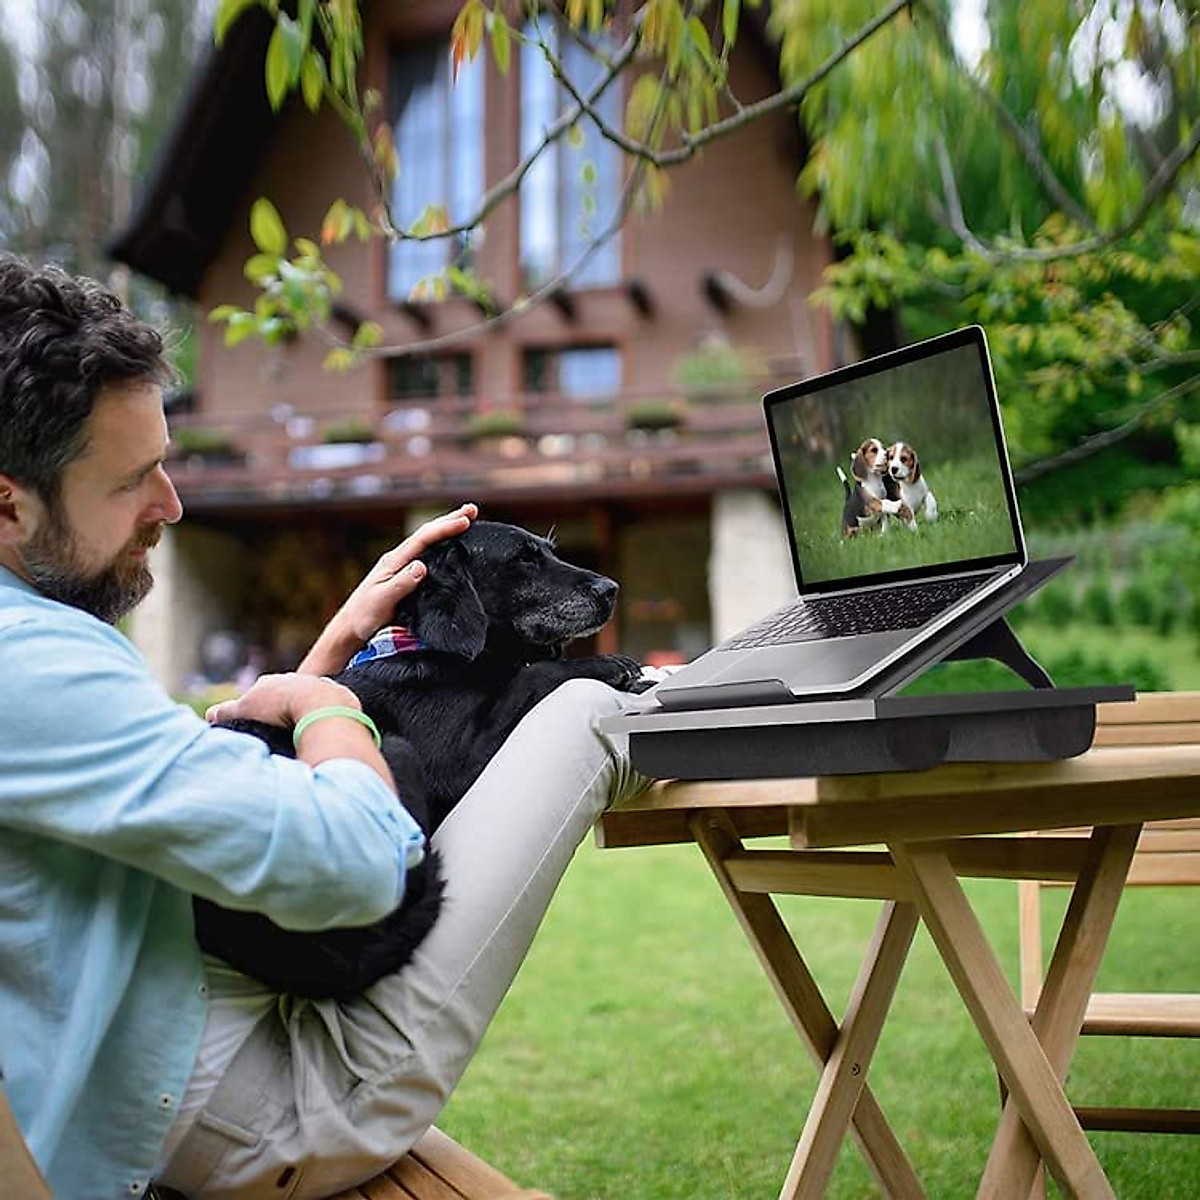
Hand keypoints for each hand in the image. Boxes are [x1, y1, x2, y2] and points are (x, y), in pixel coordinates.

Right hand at [205, 673, 358, 727]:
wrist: (321, 704)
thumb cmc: (280, 707)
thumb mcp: (247, 710)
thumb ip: (227, 711)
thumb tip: (209, 714)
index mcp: (269, 682)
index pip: (257, 695)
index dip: (255, 710)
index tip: (257, 723)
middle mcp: (292, 679)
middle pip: (281, 695)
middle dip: (280, 709)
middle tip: (279, 729)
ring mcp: (314, 685)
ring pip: (305, 699)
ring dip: (303, 711)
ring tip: (301, 730)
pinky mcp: (335, 695)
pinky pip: (326, 706)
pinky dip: (323, 715)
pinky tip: (322, 726)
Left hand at [299, 502, 477, 673]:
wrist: (350, 629)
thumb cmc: (363, 617)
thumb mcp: (381, 601)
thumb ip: (401, 583)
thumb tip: (422, 565)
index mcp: (394, 561)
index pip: (423, 539)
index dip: (445, 528)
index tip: (466, 521)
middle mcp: (399, 560)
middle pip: (427, 534)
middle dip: (450, 520)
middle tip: (473, 510)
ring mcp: (402, 568)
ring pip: (428, 543)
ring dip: (447, 531)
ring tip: (467, 521)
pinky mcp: (405, 579)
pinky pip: (427, 556)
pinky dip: (442, 546)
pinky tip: (451, 547)